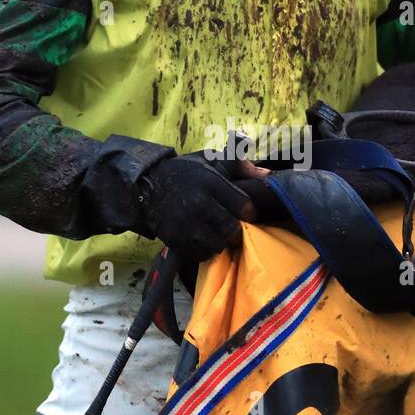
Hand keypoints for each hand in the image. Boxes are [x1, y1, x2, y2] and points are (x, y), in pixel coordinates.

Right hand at [137, 153, 259, 260]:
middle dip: (235, 230)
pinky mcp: (175, 239)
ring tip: (215, 232)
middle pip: (231, 230)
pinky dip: (204, 250)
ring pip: (217, 245)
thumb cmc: (186, 172)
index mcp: (212, 183)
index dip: (248, 212)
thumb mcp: (210, 160)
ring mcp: (186, 224)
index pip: (245, 207)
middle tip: (230, 226)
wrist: (148, 186)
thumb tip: (267, 174)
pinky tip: (201, 238)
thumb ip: (239, 165)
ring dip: (220, 241)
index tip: (243, 211)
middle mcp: (199, 204)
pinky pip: (200, 254)